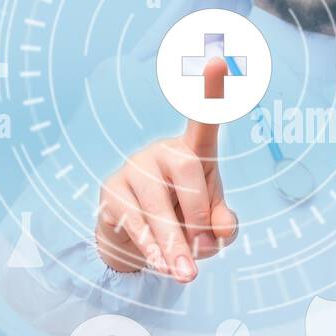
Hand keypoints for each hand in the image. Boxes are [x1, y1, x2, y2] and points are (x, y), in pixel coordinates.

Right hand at [95, 59, 237, 281]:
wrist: (137, 238)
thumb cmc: (184, 220)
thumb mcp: (212, 224)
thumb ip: (223, 225)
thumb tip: (220, 230)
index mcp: (194, 152)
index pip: (205, 120)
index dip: (212, 91)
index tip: (219, 60)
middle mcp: (163, 151)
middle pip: (188, 171)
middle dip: (199, 214)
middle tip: (203, 251)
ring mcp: (133, 168)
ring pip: (158, 203)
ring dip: (174, 243)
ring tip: (186, 275)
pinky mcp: (111, 192)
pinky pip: (134, 220)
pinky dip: (152, 247)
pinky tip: (161, 266)